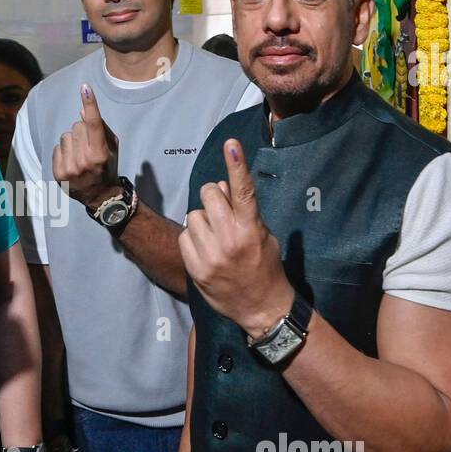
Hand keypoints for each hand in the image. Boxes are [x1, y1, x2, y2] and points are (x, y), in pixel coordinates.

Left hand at [52, 84, 118, 210]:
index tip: (85, 88)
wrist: (99, 196)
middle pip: (76, 127)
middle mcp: (84, 161)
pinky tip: (71, 161)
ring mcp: (69, 168)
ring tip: (79, 154)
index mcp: (100, 153)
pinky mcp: (58, 173)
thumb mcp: (111, 147)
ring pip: (65, 136)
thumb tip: (81, 109)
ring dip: (71, 141)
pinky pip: (57, 147)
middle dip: (82, 131)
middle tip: (88, 145)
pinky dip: (63, 151)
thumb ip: (99, 127)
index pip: (94, 124)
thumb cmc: (107, 166)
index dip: (90, 104)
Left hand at [179, 138, 295, 339]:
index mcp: (252, 229)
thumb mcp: (264, 235)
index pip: (244, 190)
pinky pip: (185, 236)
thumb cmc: (265, 267)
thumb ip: (243, 211)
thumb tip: (219, 187)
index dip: (237, 165)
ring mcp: (211, 254)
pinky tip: (206, 250)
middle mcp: (230, 239)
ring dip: (203, 220)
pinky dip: (193, 239)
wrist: (261, 308)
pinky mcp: (196, 268)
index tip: (231, 144)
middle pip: (209, 195)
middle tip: (221, 213)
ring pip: (194, 215)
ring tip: (215, 237)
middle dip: (213, 198)